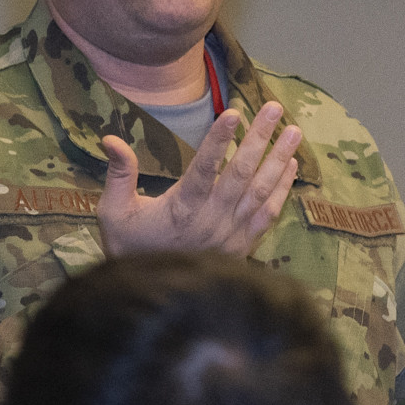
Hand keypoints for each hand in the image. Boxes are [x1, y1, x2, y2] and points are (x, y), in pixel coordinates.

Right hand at [96, 101, 303, 256]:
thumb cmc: (131, 248)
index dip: (218, 141)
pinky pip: (268, 214)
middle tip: (273, 108)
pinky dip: (282, 190)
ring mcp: (231, 233)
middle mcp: (211, 219)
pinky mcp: (243, 245)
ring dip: (278, 159)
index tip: (233, 113)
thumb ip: (118, 174)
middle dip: (259, 138)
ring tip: (294, 130)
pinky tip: (292, 166)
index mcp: (182, 208)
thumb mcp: (114, 213)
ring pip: (260, 191)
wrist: (154, 297)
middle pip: (240, 173)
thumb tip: (109, 139)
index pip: (204, 169)